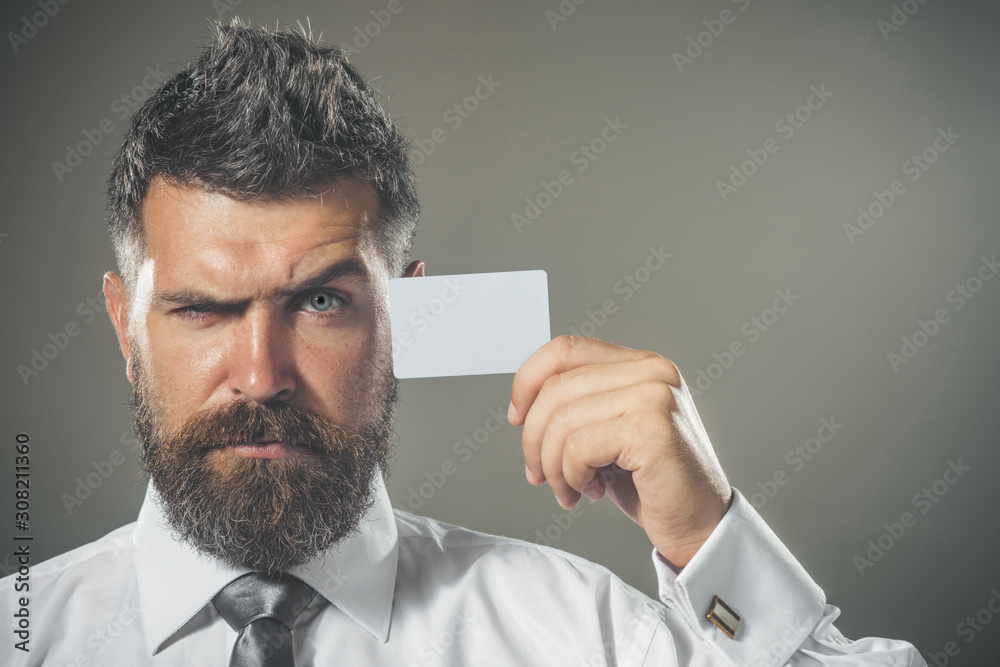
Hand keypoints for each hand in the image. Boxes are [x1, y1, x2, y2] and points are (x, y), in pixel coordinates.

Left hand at [508, 335, 732, 567]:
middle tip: (539, 476)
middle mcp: (651, 371)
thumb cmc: (651, 483)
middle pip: (556, 388)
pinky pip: (579, 447)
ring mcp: (654, 396)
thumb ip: (579, 407)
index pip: (565, 349)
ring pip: (562, 421)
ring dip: (552, 466)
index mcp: (641, 364)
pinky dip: (572, 476)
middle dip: (534, 440)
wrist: (701, 525)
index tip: (517, 418)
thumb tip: (523, 409)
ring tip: (570, 490)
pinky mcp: (652, 429)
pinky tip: (594, 492)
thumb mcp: (608, 433)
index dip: (527, 381)